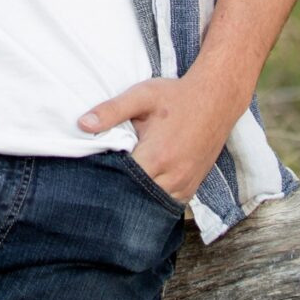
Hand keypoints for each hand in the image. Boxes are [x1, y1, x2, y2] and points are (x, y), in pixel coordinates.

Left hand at [77, 74, 235, 204]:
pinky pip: (171, 203)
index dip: (105, 179)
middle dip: (120, 191)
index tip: (93, 173)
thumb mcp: (141, 96)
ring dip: (138, 197)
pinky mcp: (193, 186)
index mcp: (156, 156)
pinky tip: (144, 188)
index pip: (122, 181)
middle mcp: (173, 175)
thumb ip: (111, 111)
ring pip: (154, 204)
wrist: (216, 98)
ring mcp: (185, 184)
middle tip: (103, 183)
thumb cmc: (176, 96)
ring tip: (122, 186)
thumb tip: (82, 125)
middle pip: (137, 197)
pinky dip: (156, 199)